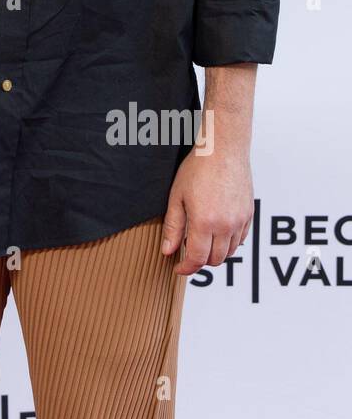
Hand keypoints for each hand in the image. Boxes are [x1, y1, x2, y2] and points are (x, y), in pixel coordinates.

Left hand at [161, 144, 253, 276]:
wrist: (223, 150)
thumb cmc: (198, 169)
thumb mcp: (177, 197)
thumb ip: (173, 227)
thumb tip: (168, 251)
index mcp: (205, 222)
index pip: (197, 259)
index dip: (187, 268)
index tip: (179, 268)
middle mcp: (226, 225)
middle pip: (215, 259)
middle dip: (200, 260)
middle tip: (187, 250)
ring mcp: (240, 221)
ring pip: (229, 252)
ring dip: (215, 252)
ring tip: (201, 239)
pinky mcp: (249, 215)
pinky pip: (241, 239)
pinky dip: (229, 242)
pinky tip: (217, 231)